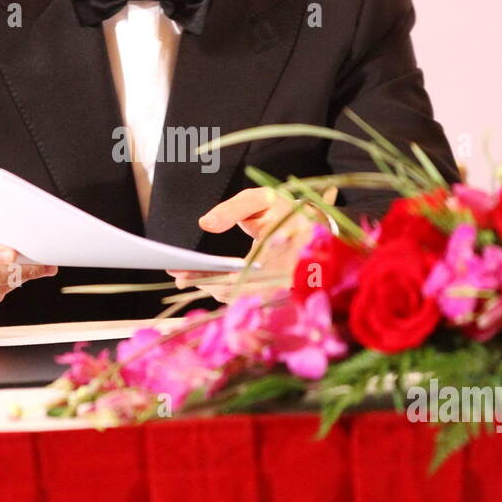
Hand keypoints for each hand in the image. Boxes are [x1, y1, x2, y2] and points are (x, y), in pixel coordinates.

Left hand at [168, 187, 313, 304]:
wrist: (321, 229)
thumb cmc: (290, 212)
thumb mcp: (263, 200)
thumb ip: (233, 209)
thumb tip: (205, 223)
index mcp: (276, 258)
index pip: (232, 277)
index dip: (204, 277)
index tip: (181, 272)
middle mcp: (278, 282)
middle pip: (232, 294)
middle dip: (203, 285)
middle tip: (179, 276)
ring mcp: (278, 293)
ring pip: (239, 300)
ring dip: (214, 290)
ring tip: (190, 277)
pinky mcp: (278, 297)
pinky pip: (248, 300)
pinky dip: (229, 292)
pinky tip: (212, 281)